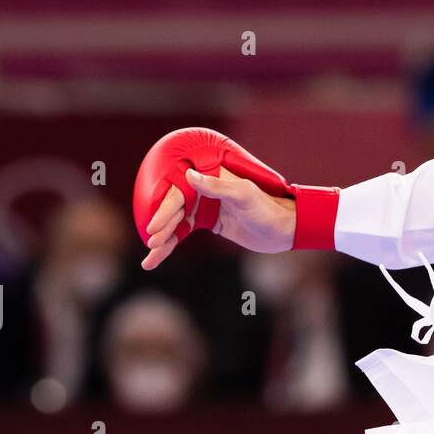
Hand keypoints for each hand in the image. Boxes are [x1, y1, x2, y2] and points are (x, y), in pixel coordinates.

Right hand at [141, 167, 295, 269]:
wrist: (283, 229)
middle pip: (174, 208)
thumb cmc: (266, 208)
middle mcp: (204, 190)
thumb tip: (189, 174)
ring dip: (162, 240)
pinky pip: (183, 233)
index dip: (165, 209)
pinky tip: (155, 259)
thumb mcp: (243, 195)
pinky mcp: (208, 223)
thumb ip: (217, 187)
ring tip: (150, 258)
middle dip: (161, 226)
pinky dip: (169, 245)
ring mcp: (205, 207)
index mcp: (211, 178)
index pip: (180, 192)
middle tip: (153, 242)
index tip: (155, 226)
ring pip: (175, 223)